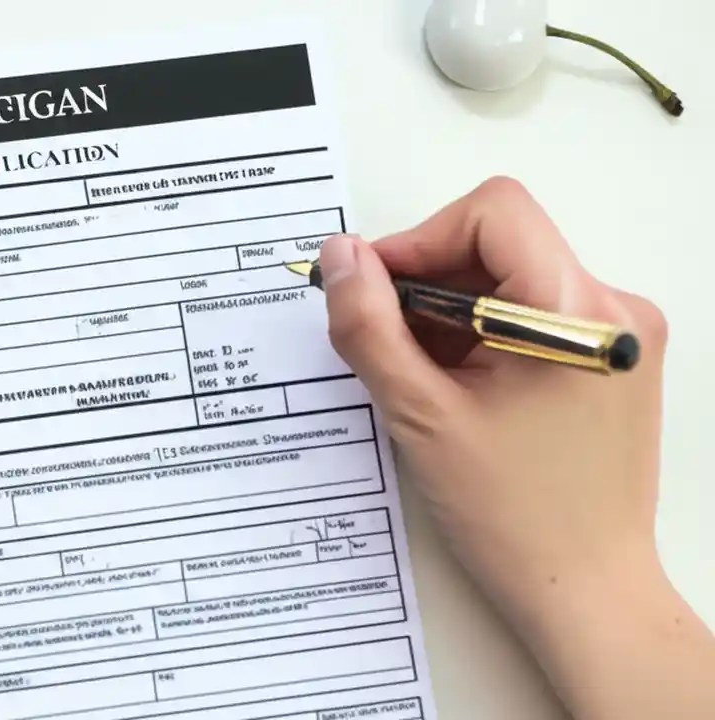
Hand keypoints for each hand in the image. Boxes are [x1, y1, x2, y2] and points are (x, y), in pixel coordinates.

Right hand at [318, 177, 714, 718]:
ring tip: (425, 378)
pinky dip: (484, 336)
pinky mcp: (612, 361)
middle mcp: (614, 310)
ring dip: (453, 314)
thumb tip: (341, 257)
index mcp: (576, 313)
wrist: (585, 591)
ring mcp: (620, 336)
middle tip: (384, 339)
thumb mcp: (422, 414)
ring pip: (514, 280)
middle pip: (502, 243)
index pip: (494, 212)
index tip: (373, 287)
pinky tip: (459, 388)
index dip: (420, 239)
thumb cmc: (513, 517)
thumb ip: (371, 326)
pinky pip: (535, 315)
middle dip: (430, 282)